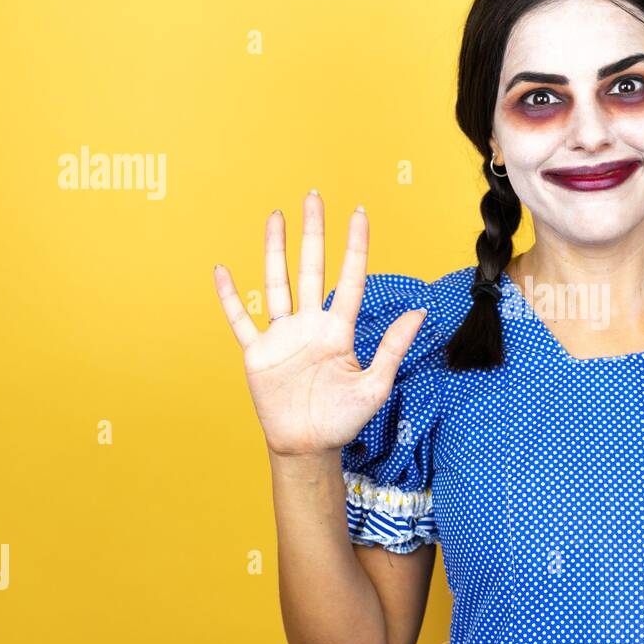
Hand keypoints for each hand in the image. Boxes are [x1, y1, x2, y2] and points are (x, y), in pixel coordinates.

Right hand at [213, 193, 426, 457]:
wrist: (309, 446)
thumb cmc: (344, 419)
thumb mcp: (375, 385)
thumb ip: (394, 347)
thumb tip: (420, 311)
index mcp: (339, 330)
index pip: (350, 278)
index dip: (355, 246)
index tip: (359, 213)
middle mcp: (310, 325)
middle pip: (312, 268)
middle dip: (313, 233)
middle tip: (314, 196)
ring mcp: (282, 336)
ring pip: (277, 283)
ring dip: (275, 250)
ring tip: (276, 217)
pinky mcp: (257, 353)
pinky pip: (241, 321)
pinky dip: (230, 298)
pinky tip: (223, 272)